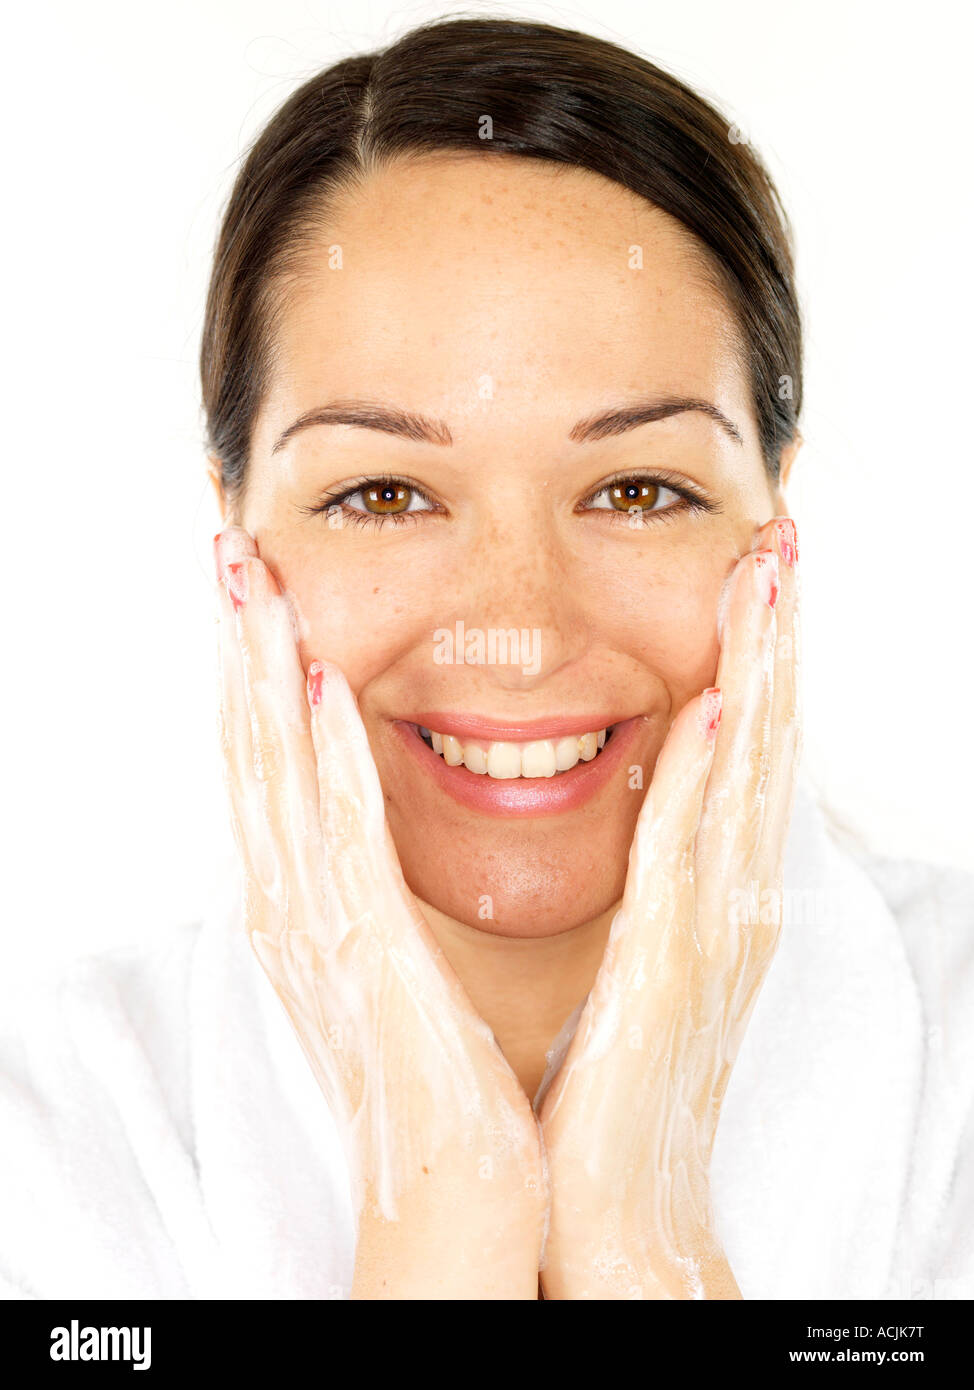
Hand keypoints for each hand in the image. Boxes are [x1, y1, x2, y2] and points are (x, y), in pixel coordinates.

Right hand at [214, 527, 546, 1298]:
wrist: (453, 1182)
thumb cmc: (435, 1065)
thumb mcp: (391, 952)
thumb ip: (374, 881)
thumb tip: (378, 816)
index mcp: (306, 899)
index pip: (267, 764)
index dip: (250, 672)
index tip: (253, 589)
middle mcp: (292, 904)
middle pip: (249, 752)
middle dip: (235, 649)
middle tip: (226, 550)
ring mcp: (318, 928)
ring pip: (276, 778)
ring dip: (260, 677)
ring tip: (251, 586)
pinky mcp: (363, 955)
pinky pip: (338, 842)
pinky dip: (322, 765)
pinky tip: (316, 692)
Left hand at [537, 518, 800, 1299]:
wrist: (618, 1200)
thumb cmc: (618, 1074)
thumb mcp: (640, 954)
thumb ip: (652, 877)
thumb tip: (638, 801)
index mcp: (714, 891)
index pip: (748, 751)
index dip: (763, 657)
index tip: (757, 570)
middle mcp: (731, 897)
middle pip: (766, 741)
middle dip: (777, 637)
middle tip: (781, 537)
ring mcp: (713, 932)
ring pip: (748, 777)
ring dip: (762, 673)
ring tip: (766, 579)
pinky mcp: (671, 971)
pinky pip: (690, 858)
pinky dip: (708, 782)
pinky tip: (718, 709)